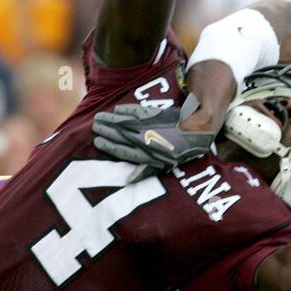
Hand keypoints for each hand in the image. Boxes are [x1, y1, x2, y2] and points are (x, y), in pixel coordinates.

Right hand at [91, 103, 214, 178]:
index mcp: (146, 154)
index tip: (97, 141)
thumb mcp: (164, 165)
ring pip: (125, 122)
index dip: (108, 146)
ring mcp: (149, 126)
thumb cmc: (180, 152)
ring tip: (99, 117)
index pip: (122, 150)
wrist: (196, 132)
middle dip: (106, 130)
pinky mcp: (155, 114)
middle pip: (120, 134)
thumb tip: (128, 180)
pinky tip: (117, 109)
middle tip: (94, 126)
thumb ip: (146, 171)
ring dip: (111, 119)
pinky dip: (126, 109)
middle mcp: (145, 140)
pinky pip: (137, 111)